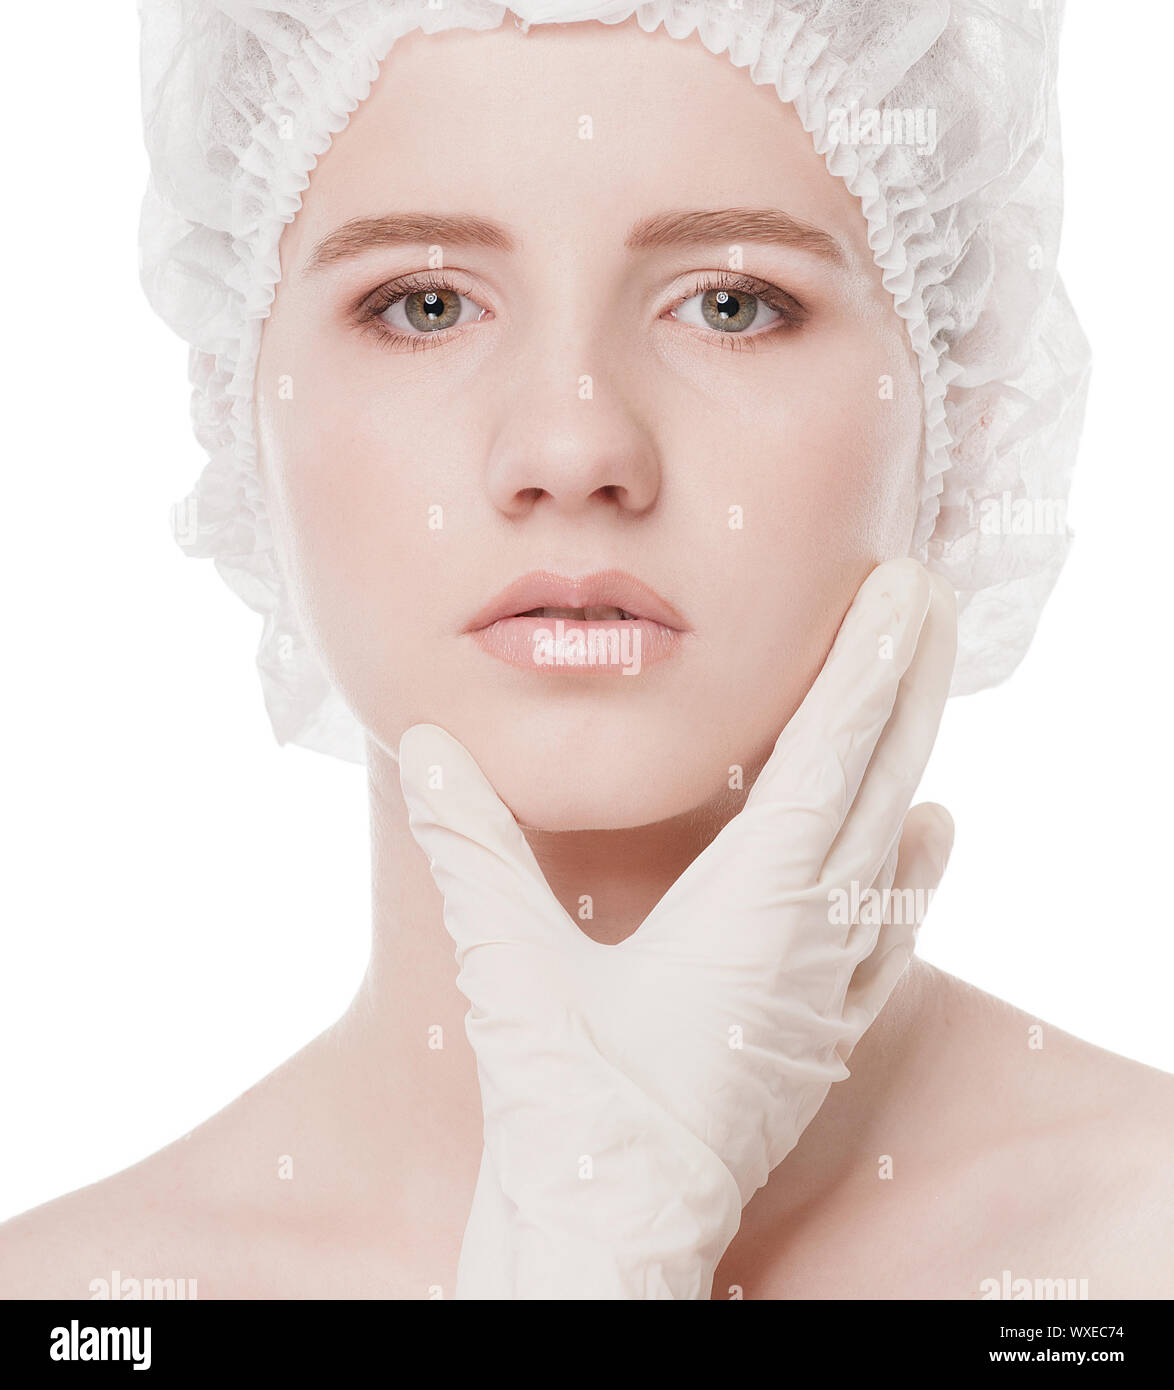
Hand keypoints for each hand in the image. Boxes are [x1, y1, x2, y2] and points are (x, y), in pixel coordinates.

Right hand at [398, 558, 956, 1298]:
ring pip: (891, 850)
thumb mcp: (510, 965)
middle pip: (880, 783)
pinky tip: (929, 841)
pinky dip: (913, 872)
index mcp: (753, 909)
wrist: (609, 1240)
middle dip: (910, 682)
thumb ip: (470, 848)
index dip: (869, 663)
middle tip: (934, 598)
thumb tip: (427, 747)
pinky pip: (890, 932)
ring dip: (910, 761)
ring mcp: (826, 993)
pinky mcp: (818, 1036)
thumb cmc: (568, 1111)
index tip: (908, 589)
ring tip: (927, 691)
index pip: (827, 755)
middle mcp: (811, 941)